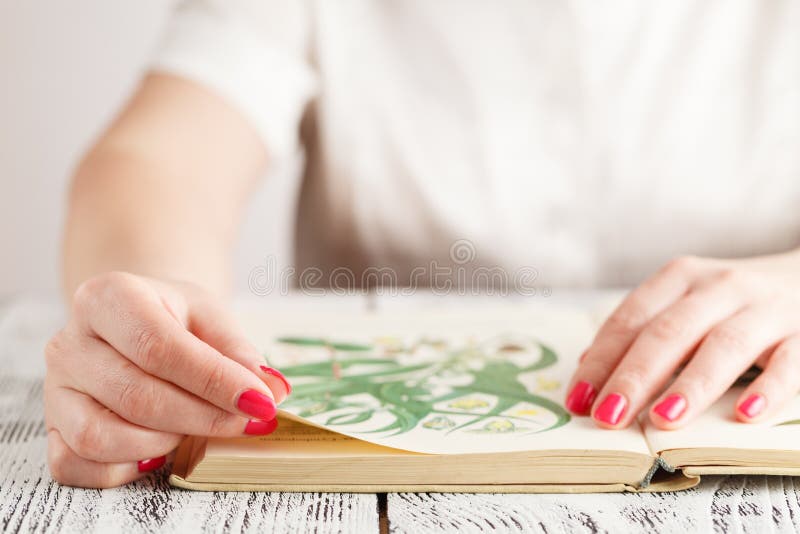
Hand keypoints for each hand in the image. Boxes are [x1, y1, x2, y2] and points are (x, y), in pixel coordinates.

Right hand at [44, 272, 290, 487]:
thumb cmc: (173, 316)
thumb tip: (270, 390)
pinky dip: (122, 469)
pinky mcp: (52, 426)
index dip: (213, 381)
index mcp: (108, 297)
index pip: (159, 347)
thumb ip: (239, 352)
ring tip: (196, 428)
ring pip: (100, 436)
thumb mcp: (210, 316)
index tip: (258, 401)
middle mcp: (70, 341)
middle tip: (245, 421)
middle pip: (135, 395)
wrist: (132, 319)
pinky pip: (74, 464)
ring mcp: (55, 388)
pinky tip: (158, 451)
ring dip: (162, 443)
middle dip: (201, 417)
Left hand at [565, 251, 799, 428]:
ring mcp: (765, 308)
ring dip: (692, 384)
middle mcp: (719, 287)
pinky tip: (746, 414)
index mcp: (679, 278)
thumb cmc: (733, 300)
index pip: (630, 320)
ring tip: (663, 419)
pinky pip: (791, 361)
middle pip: (669, 333)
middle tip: (607, 417)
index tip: (577, 400)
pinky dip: (770, 387)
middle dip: (634, 376)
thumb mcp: (684, 301)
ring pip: (725, 345)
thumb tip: (587, 369)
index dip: (601, 361)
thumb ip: (642, 330)